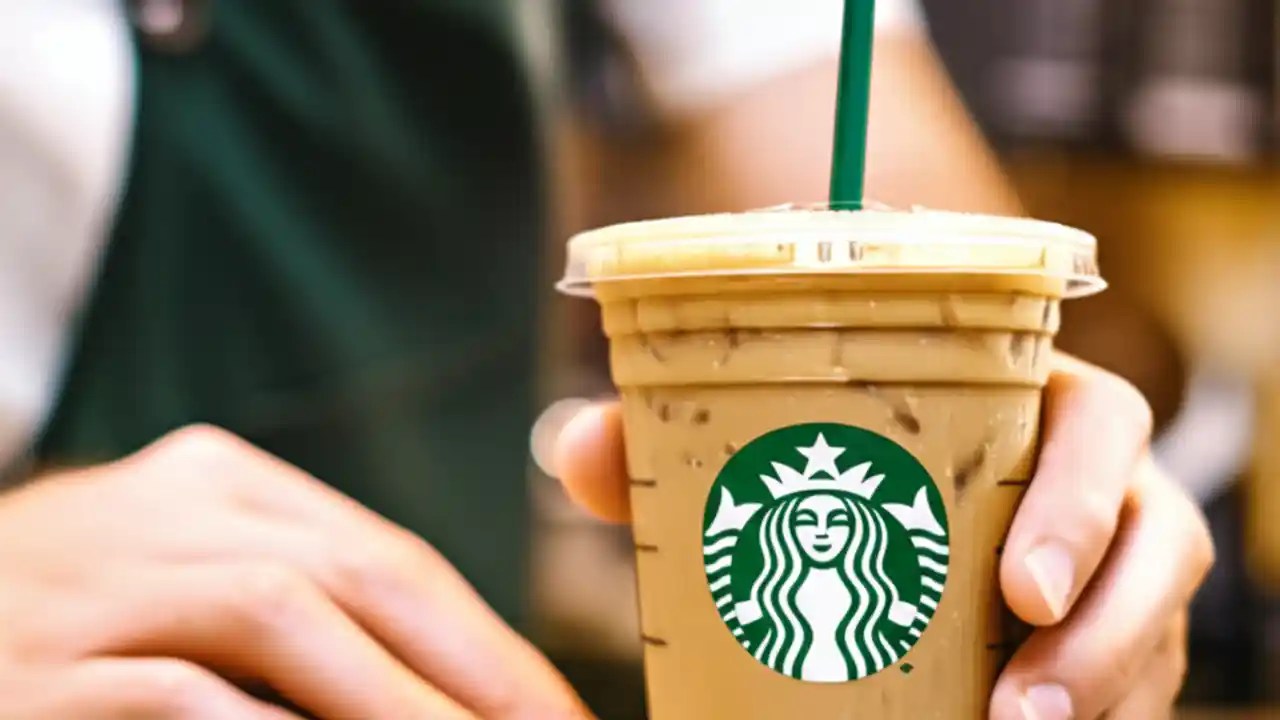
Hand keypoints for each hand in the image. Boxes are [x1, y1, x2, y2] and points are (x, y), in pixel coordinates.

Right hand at [0, 425, 589, 719]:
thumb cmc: (71, 618)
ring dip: (392, 703)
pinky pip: (177, 698)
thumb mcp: (184, 579)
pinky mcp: (36, 676)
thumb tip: (446, 688)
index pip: (384, 555)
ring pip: (280, 617)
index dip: (484, 643)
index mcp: (215, 484)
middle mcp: (163, 516)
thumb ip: (300, 609)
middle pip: (355, 576)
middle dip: (471, 670)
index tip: (555, 712)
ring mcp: (95, 587)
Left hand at [552, 354, 1212, 719]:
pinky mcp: (1116, 625)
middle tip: (1016, 698)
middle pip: (1155, 534)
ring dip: (1106, 685)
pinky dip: (1103, 712)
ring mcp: (1114, 555)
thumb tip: (579, 447)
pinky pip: (1142, 671)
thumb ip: (668, 440)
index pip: (1097, 422)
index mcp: (1027, 398)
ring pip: (1155, 618)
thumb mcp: (755, 449)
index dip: (1082, 498)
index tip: (1019, 588)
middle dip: (1106, 623)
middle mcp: (1093, 475)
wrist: (873, 500)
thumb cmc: (825, 460)